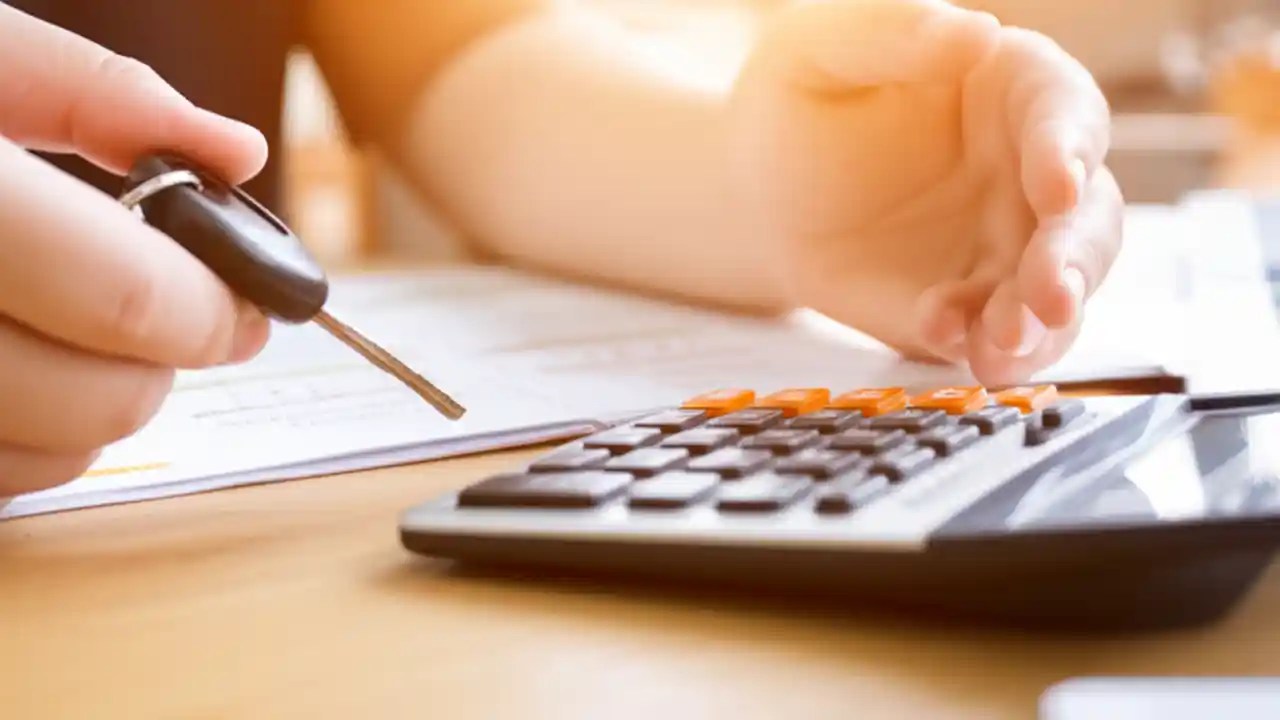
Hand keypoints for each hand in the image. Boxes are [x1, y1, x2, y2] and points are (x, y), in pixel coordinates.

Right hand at [0, 5, 269, 494]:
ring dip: (101, 411)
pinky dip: (23, 448)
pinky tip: (15, 375)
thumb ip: (96, 94)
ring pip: (39, 459)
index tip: (253, 300)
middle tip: (179, 317)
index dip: (218, 308)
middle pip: (94, 395)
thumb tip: (237, 152)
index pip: (126, 296)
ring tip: (90, 337)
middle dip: (165, 362)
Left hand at [729, 0, 1121, 383]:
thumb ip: (890, 33)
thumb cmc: (795, 103)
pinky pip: (1002, 333)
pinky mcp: (975, 304)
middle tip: (1049, 296)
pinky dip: (989, 347)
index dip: (1070, 148)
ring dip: (1043, 322)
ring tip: (1000, 345)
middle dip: (1072, 258)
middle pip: (1086, 214)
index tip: (1060, 185)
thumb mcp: (818, 51)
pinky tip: (952, 344)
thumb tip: (976, 32)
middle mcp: (1028, 168)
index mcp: (1011, 87)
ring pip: (1060, 286)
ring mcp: (1007, 244)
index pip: (1064, 112)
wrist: (757, 195)